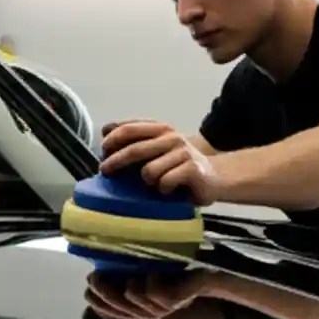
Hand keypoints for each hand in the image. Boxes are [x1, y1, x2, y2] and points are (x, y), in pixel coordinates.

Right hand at [84, 270, 217, 318]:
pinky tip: (153, 271)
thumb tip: (103, 271)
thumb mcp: (149, 280)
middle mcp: (149, 315)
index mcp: (141, 313)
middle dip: (103, 292)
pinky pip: (151, 290)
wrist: (208, 282)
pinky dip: (150, 278)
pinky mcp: (171, 301)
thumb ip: (130, 281)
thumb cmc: (177, 278)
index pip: (114, 312)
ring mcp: (160, 309)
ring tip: (129, 272)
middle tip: (94, 277)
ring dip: (128, 283)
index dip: (98, 303)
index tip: (87, 288)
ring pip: (132, 297)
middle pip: (119, 306)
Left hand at [99, 121, 222, 205]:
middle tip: (105, 172)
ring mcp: (183, 152)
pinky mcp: (192, 169)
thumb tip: (104, 133)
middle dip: (115, 162)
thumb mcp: (158, 149)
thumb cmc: (179, 165)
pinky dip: (162, 190)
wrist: (215, 177)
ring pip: (148, 171)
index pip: (129, 128)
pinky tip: (169, 190)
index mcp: (160, 129)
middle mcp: (171, 137)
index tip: (103, 150)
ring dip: (147, 182)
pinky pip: (164, 183)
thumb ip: (137, 141)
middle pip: (134, 149)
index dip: (112, 139)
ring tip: (155, 184)